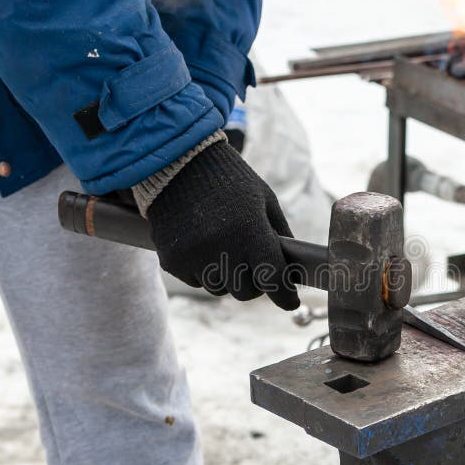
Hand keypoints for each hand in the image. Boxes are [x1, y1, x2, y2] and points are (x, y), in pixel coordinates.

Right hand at [147, 139, 299, 309]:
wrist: (178, 161)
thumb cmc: (229, 179)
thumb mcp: (264, 200)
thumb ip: (280, 235)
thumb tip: (292, 268)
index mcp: (250, 232)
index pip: (273, 280)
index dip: (285, 296)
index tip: (290, 302)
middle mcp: (222, 249)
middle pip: (245, 292)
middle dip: (253, 283)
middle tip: (253, 266)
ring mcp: (194, 257)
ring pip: (219, 289)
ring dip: (226, 277)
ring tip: (224, 247)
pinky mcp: (172, 260)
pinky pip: (195, 281)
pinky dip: (203, 270)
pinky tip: (202, 244)